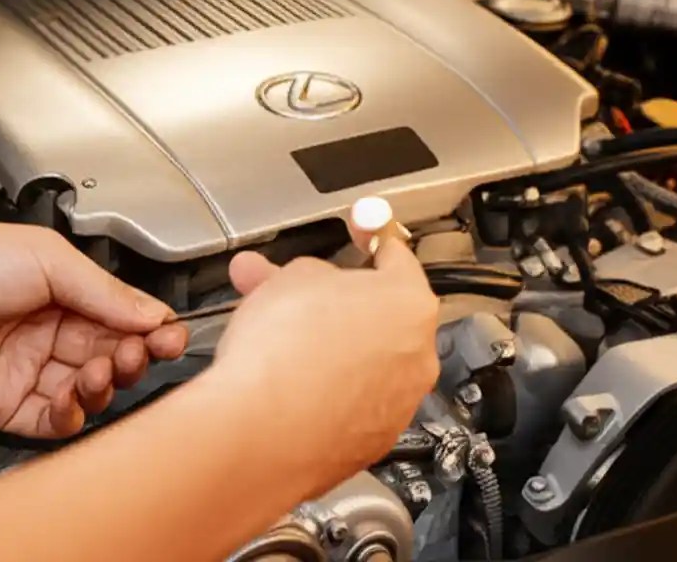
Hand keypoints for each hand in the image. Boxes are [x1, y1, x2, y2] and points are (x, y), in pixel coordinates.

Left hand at [0, 223, 187, 437]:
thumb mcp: (48, 259)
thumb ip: (106, 291)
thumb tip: (153, 312)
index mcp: (59, 288)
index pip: (120, 314)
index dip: (148, 326)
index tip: (170, 333)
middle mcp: (46, 329)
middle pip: (111, 353)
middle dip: (133, 355)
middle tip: (140, 351)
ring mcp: (28, 369)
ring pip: (89, 390)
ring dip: (106, 383)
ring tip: (100, 369)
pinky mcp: (7, 405)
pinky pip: (55, 421)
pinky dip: (74, 415)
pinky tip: (75, 396)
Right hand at [214, 239, 439, 476]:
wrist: (261, 431)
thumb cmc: (282, 352)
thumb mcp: (291, 279)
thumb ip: (310, 273)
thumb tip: (309, 280)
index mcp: (408, 304)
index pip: (398, 259)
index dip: (372, 240)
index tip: (362, 233)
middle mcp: (415, 357)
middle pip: (378, 316)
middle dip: (335, 302)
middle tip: (291, 293)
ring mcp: (397, 405)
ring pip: (364, 363)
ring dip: (329, 349)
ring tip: (275, 343)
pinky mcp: (371, 443)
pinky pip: (351, 404)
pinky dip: (326, 392)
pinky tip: (287, 387)